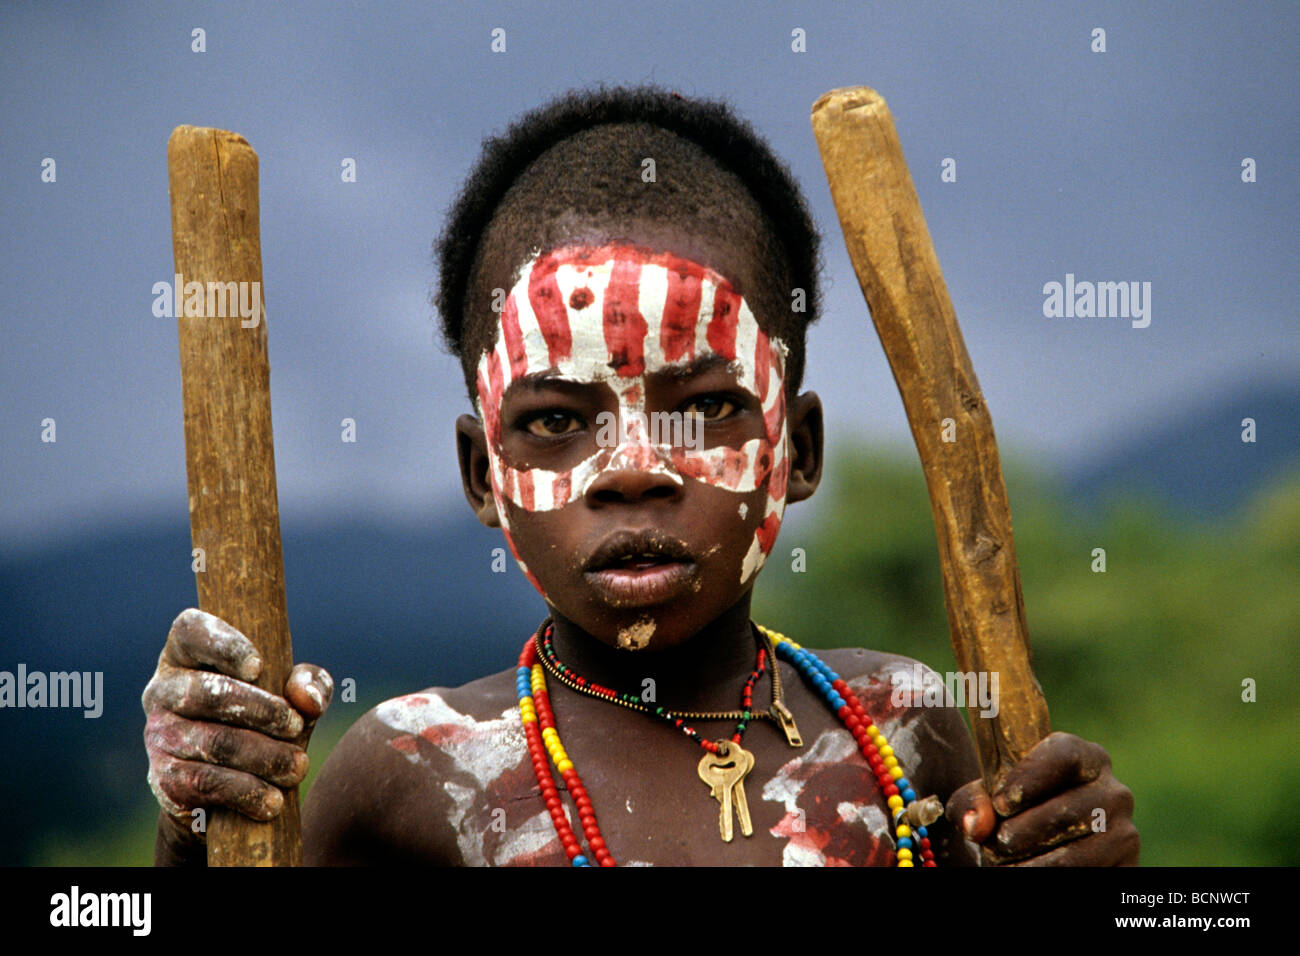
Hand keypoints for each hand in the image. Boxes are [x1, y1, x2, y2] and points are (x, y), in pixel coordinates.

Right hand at [142, 608, 332, 836]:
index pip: (190, 630)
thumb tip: (306, 697)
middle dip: (261, 711)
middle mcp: (163, 690)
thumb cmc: (265, 722)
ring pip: (213, 741)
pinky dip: (246, 791)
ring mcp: (159, 735)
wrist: (229, 790)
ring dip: (264, 756)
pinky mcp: (163, 778)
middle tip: (297, 727)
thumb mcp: (294, 696)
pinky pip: (205, 782)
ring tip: (298, 766)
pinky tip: (273, 800)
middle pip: (207, 692)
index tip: (259, 666)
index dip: (222, 644)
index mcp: (188, 654)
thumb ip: (310, 684)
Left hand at [945, 731, 1137, 864]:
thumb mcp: (985, 802)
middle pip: (1067, 811)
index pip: (1064, 753)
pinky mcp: (1128, 867)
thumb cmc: (1010, 817)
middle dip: (1020, 833)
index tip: (1001, 803)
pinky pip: (1087, 876)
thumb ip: (972, 802)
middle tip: (995, 844)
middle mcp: (1113, 791)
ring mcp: (1124, 832)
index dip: (1029, 777)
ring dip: (1030, 864)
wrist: (1038, 852)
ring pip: (1074, 854)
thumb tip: (976, 823)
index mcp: (1083, 758)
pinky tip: (1029, 872)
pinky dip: (1049, 878)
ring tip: (1005, 864)